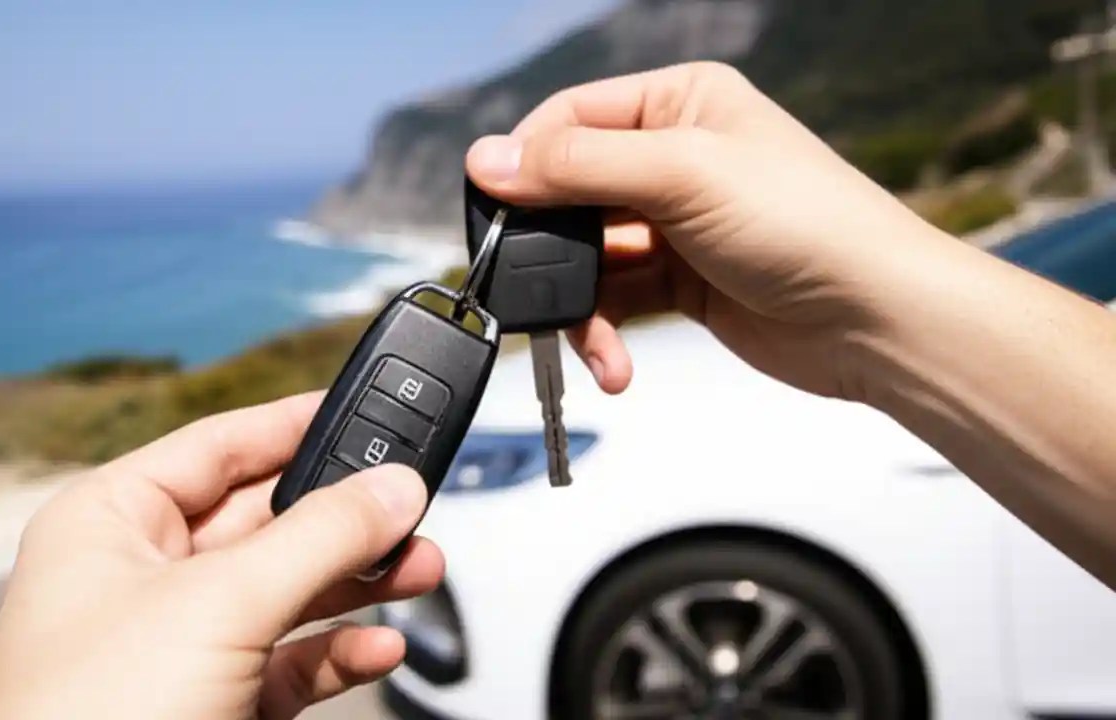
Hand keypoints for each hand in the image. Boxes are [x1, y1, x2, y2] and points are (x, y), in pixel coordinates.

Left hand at [0, 392, 443, 719]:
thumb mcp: (217, 605)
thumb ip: (318, 537)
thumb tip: (389, 488)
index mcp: (111, 522)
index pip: (220, 445)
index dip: (295, 425)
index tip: (368, 411)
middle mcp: (142, 577)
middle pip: (267, 519)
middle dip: (344, 516)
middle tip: (408, 504)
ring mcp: (179, 645)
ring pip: (289, 591)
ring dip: (357, 583)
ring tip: (416, 568)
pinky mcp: (213, 704)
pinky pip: (291, 660)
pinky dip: (339, 651)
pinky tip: (377, 646)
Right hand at [466, 62, 958, 400]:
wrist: (876, 318)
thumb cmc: (806, 224)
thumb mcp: (681, 175)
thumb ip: (578, 167)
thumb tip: (487, 159)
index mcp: (680, 102)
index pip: (569, 119)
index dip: (525, 163)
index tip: (489, 209)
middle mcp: (673, 156)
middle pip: (569, 194)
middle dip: (549, 249)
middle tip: (524, 286)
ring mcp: (676, 223)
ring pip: (588, 258)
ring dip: (578, 305)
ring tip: (589, 342)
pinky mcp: (682, 281)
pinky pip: (615, 301)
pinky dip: (605, 334)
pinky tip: (613, 363)